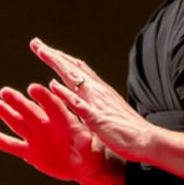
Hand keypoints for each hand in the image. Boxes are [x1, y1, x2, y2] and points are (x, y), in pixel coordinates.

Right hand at [0, 83, 111, 183]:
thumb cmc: (92, 155)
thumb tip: (86, 139)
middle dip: (18, 101)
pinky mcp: (31, 152)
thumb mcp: (93, 151)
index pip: (52, 105)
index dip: (43, 97)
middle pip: (30, 110)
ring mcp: (37, 138)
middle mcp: (47, 125)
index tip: (32, 87)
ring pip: (19, 124)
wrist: (85, 167)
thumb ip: (87, 145)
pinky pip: (14, 146)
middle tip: (5, 91)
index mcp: (64, 121)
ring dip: (7, 114)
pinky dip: (2, 141)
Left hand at [30, 37, 156, 162]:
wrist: (148, 141)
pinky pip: (79, 104)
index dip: (61, 58)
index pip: (77, 69)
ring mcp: (98, 103)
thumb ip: (93, 103)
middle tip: (35, 43)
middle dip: (53, 54)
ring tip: (41, 51)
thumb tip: (77, 95)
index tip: (45, 49)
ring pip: (74, 78)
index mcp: (100, 91)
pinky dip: (66, 93)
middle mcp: (98, 91)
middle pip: (72, 67)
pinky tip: (53, 85)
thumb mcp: (108, 112)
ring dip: (57, 63)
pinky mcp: (97, 118)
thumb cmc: (129, 131)